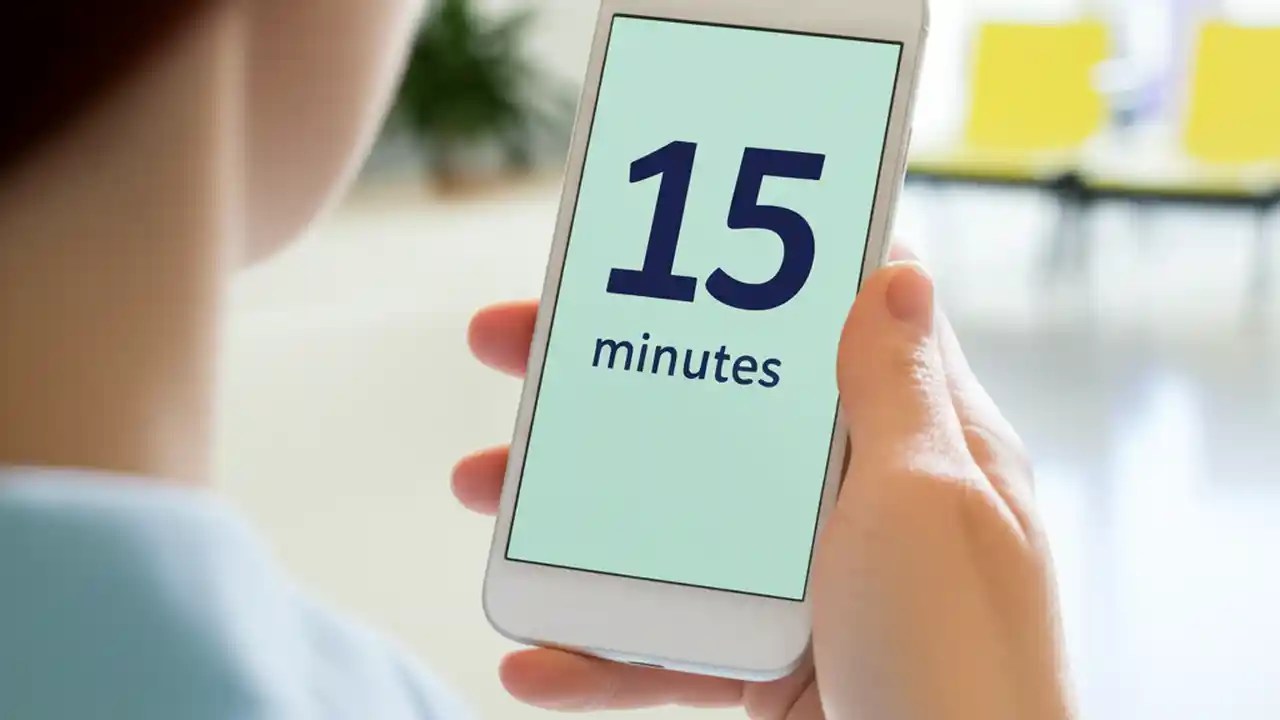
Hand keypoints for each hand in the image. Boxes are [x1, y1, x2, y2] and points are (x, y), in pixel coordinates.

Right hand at [454, 255, 1072, 718]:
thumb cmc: (963, 667)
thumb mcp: (927, 507)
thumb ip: (898, 396)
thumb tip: (897, 272)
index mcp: (917, 447)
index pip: (827, 326)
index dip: (748, 277)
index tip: (660, 246)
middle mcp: (862, 508)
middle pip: (720, 419)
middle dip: (608, 382)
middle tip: (511, 344)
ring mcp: (813, 589)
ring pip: (674, 527)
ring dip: (573, 511)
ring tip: (485, 486)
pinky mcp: (772, 669)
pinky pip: (670, 647)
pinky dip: (598, 654)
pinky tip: (533, 655)